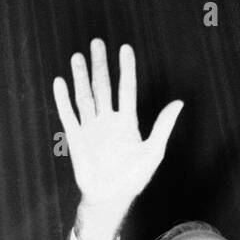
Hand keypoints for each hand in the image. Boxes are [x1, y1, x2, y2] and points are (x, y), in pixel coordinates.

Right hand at [52, 40, 182, 239]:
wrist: (109, 197)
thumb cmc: (133, 178)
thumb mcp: (154, 151)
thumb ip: (163, 125)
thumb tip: (179, 102)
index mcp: (127, 121)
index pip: (126, 88)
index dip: (126, 68)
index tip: (124, 48)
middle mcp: (108, 121)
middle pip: (103, 86)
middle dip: (100, 65)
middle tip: (97, 43)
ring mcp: (91, 128)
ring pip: (85, 96)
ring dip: (80, 76)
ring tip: (77, 56)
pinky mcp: (77, 138)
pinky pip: (69, 114)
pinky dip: (63, 99)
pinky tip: (60, 82)